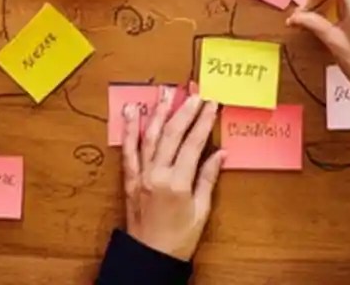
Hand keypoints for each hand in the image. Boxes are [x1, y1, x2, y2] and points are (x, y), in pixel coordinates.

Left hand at [121, 88, 225, 261]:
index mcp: (177, 183)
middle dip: (184, 111)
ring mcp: (141, 175)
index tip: (211, 104)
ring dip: (158, 112)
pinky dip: (129, 130)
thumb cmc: (179, 239)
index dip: (204, 121)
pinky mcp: (130, 179)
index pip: (193, 143)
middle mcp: (157, 175)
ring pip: (149, 136)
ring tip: (165, 93)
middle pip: (172, 134)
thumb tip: (221, 154)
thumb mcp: (201, 211)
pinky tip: (131, 112)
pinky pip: (128, 150)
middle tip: (195, 93)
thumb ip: (208, 179)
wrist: (149, 256)